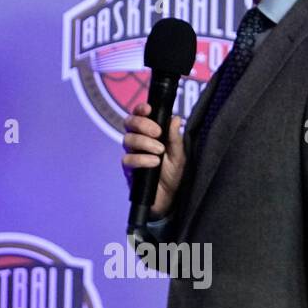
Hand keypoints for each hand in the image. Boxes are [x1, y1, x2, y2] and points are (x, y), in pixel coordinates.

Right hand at [121, 104, 185, 218]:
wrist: (170, 199)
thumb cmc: (174, 174)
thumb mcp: (180, 155)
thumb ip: (175, 138)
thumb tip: (175, 118)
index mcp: (149, 133)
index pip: (139, 115)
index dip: (140, 109)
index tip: (148, 109)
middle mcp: (137, 141)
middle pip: (128, 123)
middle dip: (141, 124)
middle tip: (157, 132)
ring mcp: (132, 155)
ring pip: (127, 140)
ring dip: (144, 142)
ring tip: (159, 151)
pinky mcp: (129, 170)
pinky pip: (128, 159)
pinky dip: (141, 159)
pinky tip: (154, 163)